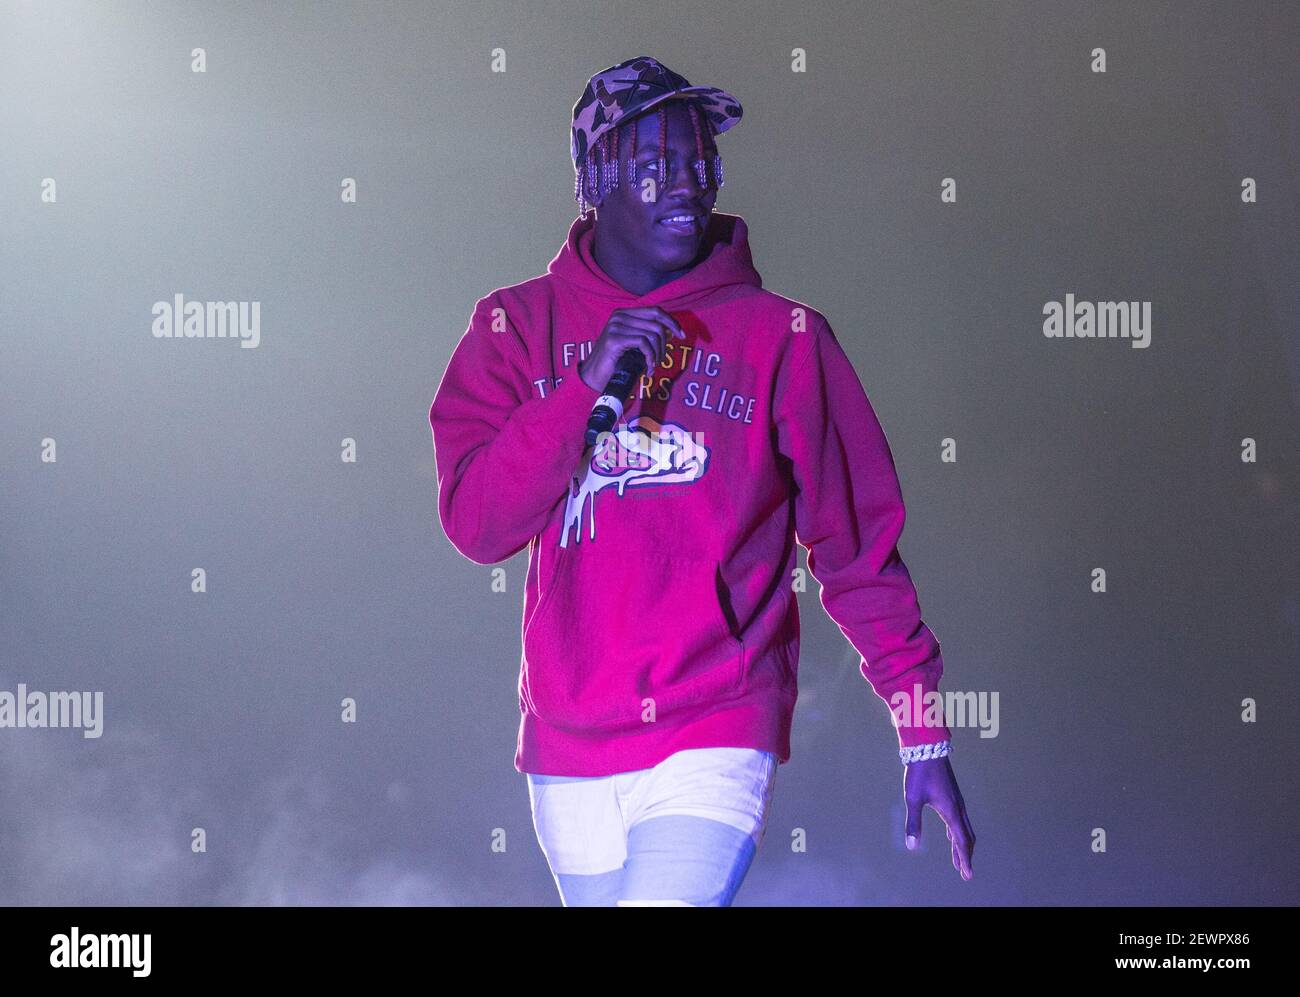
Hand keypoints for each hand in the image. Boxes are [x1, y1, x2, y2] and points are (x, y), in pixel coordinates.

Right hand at [579, 306, 684, 391]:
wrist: (594, 376)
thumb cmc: (616, 362)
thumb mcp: (633, 344)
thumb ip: (647, 334)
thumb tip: (671, 331)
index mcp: (624, 313)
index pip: (655, 311)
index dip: (671, 322)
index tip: (681, 335)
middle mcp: (619, 316)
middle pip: (656, 324)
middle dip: (665, 344)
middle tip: (662, 360)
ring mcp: (616, 326)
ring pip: (652, 335)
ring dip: (657, 354)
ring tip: (653, 366)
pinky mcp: (614, 339)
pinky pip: (644, 344)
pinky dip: (650, 358)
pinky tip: (648, 368)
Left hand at [903, 755, 974, 879]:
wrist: (928, 748)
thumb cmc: (919, 772)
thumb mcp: (913, 798)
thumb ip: (913, 823)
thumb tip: (912, 846)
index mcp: (951, 811)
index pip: (961, 840)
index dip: (964, 859)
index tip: (967, 874)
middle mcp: (958, 807)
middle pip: (966, 837)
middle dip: (965, 855)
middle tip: (965, 873)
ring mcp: (957, 801)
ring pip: (964, 828)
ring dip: (962, 845)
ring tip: (959, 860)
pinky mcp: (952, 796)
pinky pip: (959, 820)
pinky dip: (957, 833)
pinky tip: (951, 837)